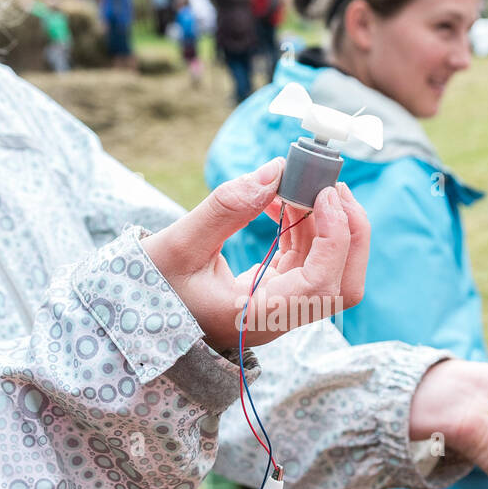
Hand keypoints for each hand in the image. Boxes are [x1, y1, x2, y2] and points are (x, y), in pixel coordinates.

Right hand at [141, 158, 368, 353]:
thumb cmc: (152, 288)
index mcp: (257, 318)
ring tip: (299, 182)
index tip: (324, 193)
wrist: (137, 317)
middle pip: (344, 285)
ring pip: (331, 269)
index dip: (334, 237)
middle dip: (350, 232)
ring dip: (327, 222)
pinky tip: (282, 199)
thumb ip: (227, 207)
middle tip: (333, 186)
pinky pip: (308, 259)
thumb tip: (274, 170)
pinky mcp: (277, 292)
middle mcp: (278, 318)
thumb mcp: (180, 245)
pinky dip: (305, 226)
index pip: (321, 284)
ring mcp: (281, 307)